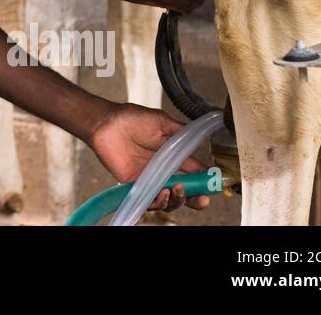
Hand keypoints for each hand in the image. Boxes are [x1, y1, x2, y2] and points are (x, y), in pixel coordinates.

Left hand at [86, 103, 212, 212]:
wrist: (106, 122)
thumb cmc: (131, 119)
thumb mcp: (162, 122)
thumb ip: (181, 133)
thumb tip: (201, 139)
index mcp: (172, 158)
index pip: (194, 174)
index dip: (205, 182)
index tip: (214, 185)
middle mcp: (162, 171)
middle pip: (184, 192)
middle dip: (196, 198)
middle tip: (202, 198)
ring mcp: (149, 179)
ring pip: (169, 200)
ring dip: (178, 199)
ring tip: (178, 190)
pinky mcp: (134, 185)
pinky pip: (149, 200)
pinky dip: (159, 201)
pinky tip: (163, 192)